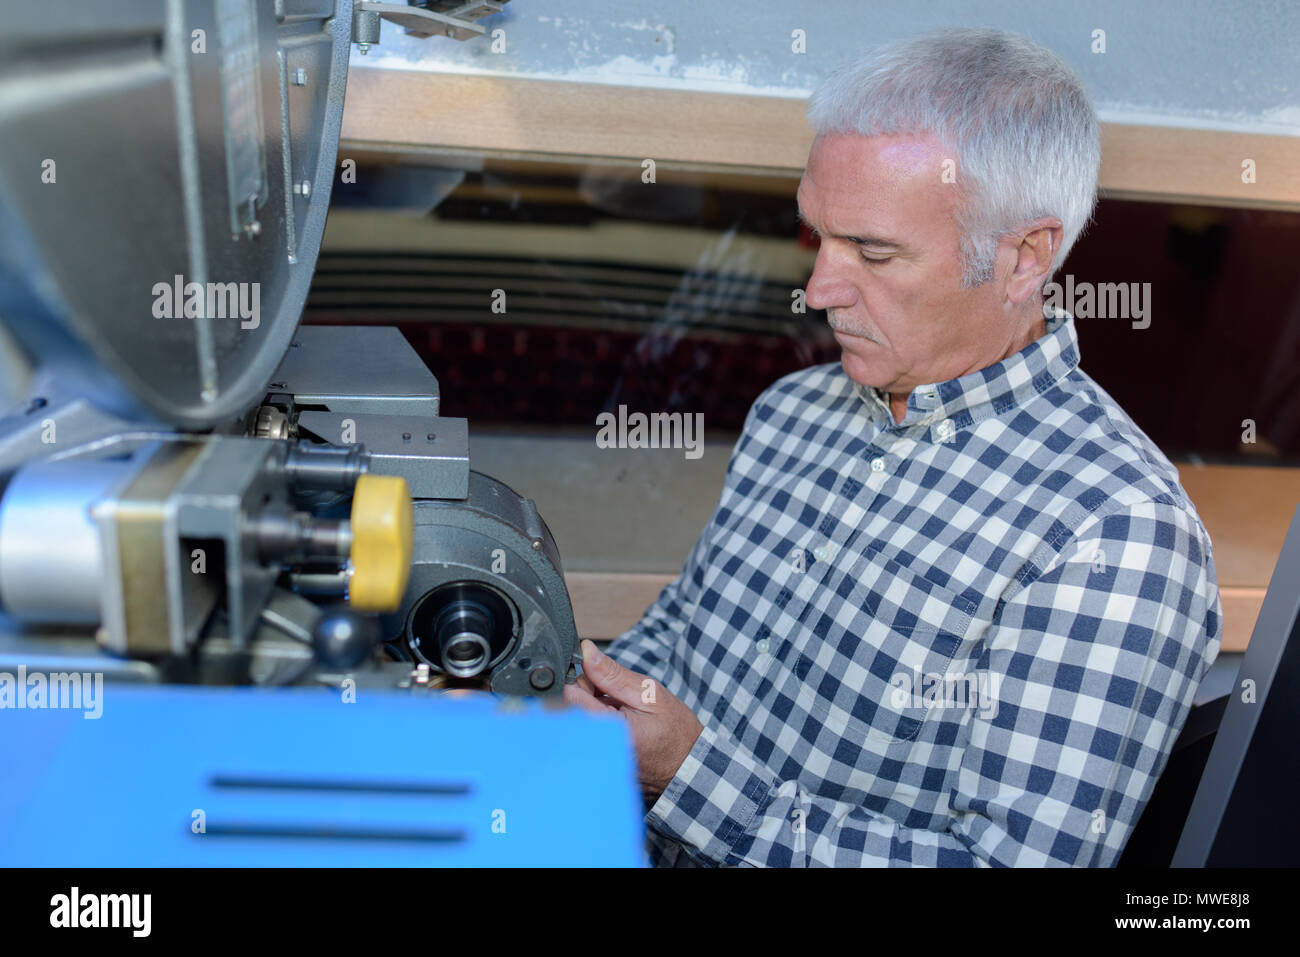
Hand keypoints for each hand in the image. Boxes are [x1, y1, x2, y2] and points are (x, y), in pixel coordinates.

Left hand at [564, 639, 702, 800]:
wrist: (687, 763)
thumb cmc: (675, 731)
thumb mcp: (648, 693)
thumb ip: (613, 674)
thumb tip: (586, 651)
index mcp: (609, 730)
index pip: (570, 695)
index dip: (585, 678)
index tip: (602, 678)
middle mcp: (596, 747)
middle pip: (570, 706)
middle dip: (589, 693)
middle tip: (616, 697)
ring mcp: (594, 756)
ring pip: (577, 717)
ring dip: (593, 707)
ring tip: (620, 712)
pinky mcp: (595, 760)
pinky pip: (585, 731)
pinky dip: (597, 722)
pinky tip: (616, 724)